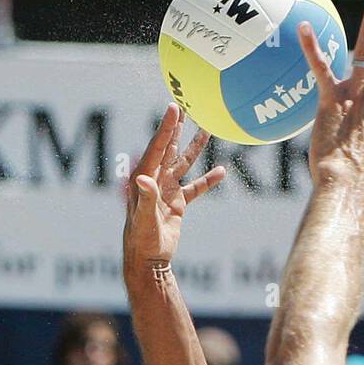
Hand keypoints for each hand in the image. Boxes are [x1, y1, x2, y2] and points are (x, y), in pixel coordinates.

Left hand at [123, 104, 225, 268]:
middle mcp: (155, 179)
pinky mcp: (177, 203)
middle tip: (185, 104)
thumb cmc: (142, 240)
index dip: (166, 127)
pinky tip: (221, 171)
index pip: (157, 147)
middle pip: (168, 147)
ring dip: (194, 147)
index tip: (174, 106)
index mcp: (144, 178)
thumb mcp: (144, 220)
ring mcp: (167, 190)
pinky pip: (195, 188)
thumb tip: (146, 180)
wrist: (149, 260)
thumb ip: (146, 199)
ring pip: (183, 163)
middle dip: (177, 126)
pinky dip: (208, 180)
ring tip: (207, 128)